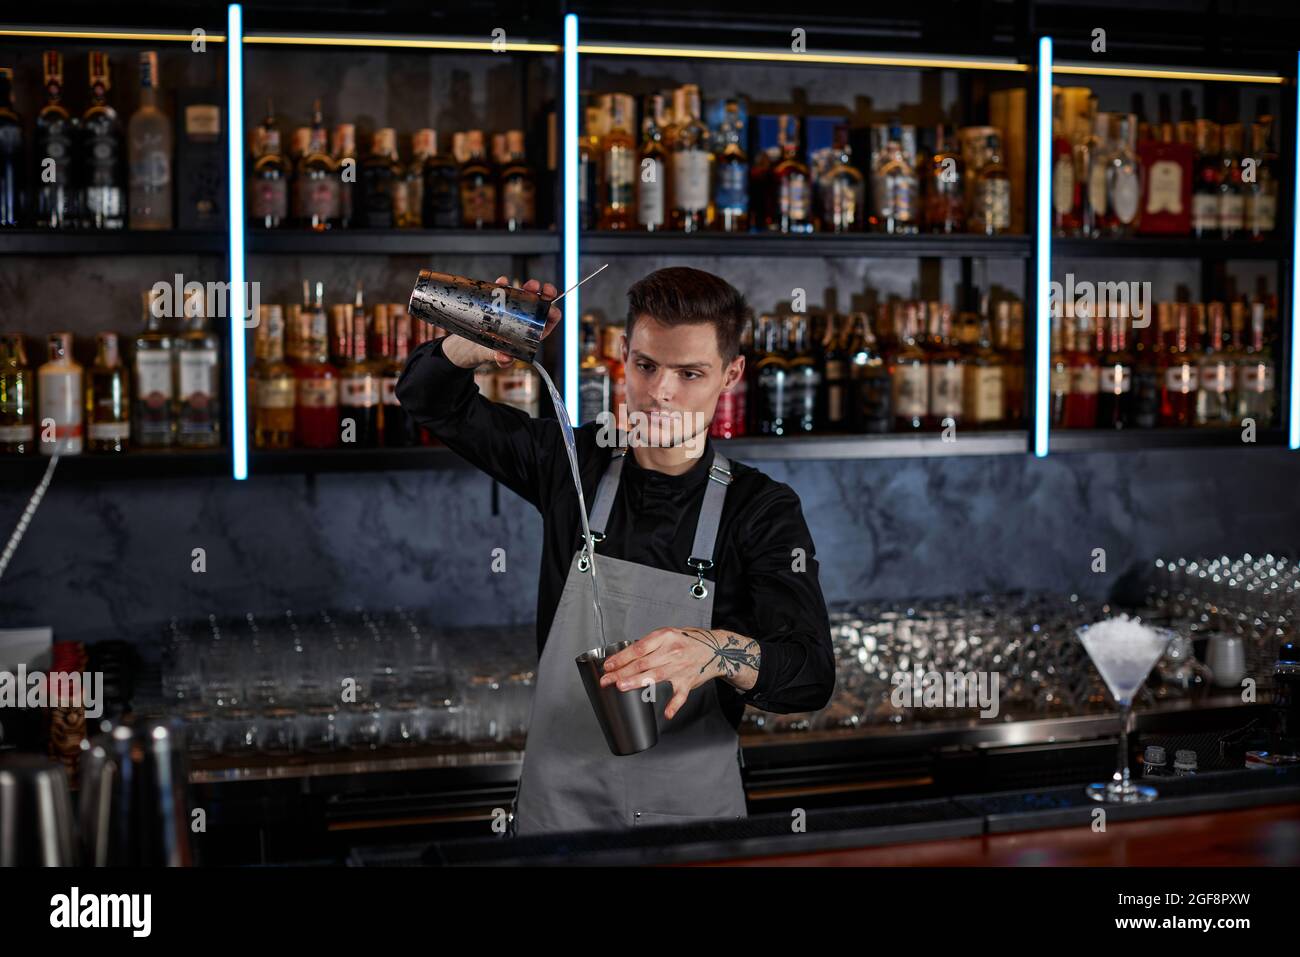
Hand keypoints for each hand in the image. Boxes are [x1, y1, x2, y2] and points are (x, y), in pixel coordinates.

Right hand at [443, 277, 562, 368]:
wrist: (474, 345)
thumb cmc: (492, 351)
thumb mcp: (497, 357)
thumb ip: (502, 359)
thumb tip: (504, 358)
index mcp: (534, 331)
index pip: (550, 320)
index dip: (553, 313)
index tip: (550, 309)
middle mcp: (528, 316)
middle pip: (542, 302)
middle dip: (544, 292)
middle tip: (537, 290)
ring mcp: (515, 306)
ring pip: (527, 292)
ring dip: (529, 287)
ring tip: (526, 286)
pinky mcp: (501, 299)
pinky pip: (506, 288)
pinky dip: (505, 283)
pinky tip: (502, 282)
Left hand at [597, 627, 759, 719]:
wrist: (716, 649)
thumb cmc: (688, 641)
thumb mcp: (668, 635)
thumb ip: (650, 645)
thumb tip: (625, 658)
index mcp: (665, 636)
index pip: (638, 648)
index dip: (621, 657)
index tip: (608, 665)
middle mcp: (672, 651)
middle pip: (642, 663)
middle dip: (622, 672)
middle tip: (606, 680)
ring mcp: (681, 667)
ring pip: (656, 676)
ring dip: (637, 682)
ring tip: (621, 687)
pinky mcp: (688, 681)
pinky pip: (680, 695)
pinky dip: (674, 705)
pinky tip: (667, 713)